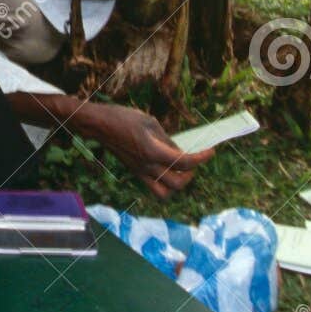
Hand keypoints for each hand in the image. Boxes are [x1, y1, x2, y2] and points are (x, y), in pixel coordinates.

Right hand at [69, 102, 212, 198]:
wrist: (99, 125)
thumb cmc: (123, 118)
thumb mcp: (150, 122)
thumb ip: (167, 139)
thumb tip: (179, 150)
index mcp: (154, 152)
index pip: (185, 162)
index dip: (202, 158)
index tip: (211, 151)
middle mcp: (147, 167)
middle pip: (177, 184)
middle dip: (190, 175)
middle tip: (194, 161)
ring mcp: (140, 172)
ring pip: (164, 193)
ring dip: (176, 185)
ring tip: (180, 170)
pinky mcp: (134, 172)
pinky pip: (153, 186)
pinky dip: (164, 182)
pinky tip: (166, 167)